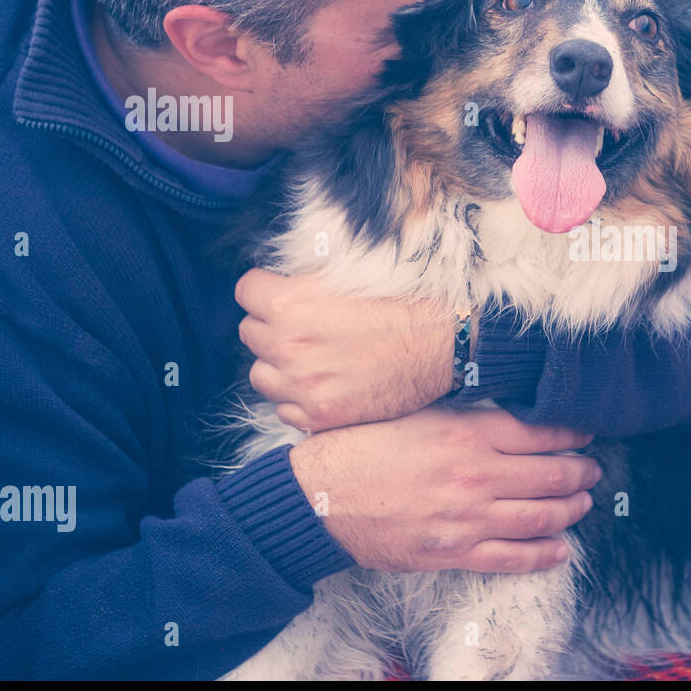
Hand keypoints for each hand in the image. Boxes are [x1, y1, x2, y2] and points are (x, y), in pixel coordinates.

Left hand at [235, 268, 453, 431]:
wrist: (445, 343)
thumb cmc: (404, 302)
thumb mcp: (348, 274)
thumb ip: (304, 280)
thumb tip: (281, 279)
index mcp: (290, 304)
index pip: (246, 291)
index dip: (265, 289)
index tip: (282, 293)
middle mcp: (288, 346)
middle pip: (250, 332)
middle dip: (271, 326)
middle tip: (304, 325)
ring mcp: (303, 386)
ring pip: (261, 374)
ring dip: (279, 365)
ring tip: (312, 357)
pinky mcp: (321, 415)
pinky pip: (285, 409)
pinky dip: (299, 399)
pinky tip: (326, 383)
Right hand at [289, 406, 598, 572]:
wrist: (320, 497)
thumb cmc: (362, 447)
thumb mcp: (417, 414)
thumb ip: (466, 416)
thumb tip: (510, 415)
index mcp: (466, 433)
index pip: (539, 432)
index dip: (572, 434)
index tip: (586, 434)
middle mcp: (475, 474)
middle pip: (551, 474)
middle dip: (581, 473)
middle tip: (593, 471)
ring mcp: (468, 517)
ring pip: (540, 517)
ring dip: (570, 511)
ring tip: (582, 504)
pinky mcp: (454, 553)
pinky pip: (513, 558)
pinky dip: (544, 554)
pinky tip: (560, 549)